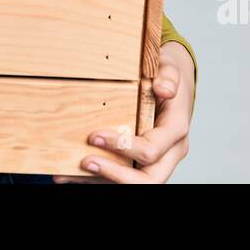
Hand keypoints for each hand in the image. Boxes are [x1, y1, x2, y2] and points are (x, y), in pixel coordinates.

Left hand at [53, 41, 194, 182]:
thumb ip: (168, 75)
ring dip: (104, 179)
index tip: (95, 136)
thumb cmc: (168, 77)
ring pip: (135, 182)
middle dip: (115, 175)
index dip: (123, 147)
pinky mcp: (143, 161)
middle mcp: (170, 151)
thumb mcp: (170, 67)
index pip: (151, 150)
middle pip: (148, 179)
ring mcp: (157, 159)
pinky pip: (124, 175)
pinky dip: (100, 178)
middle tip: (86, 162)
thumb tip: (164, 88)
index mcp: (176, 130)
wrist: (172, 85)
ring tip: (73, 171)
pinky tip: (74, 174)